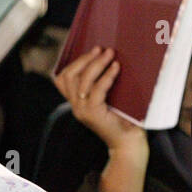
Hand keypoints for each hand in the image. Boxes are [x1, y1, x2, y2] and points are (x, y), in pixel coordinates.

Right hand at [52, 47, 148, 191]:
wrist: (129, 143)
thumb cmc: (124, 120)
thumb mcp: (110, 100)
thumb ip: (104, 86)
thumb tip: (111, 59)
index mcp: (76, 103)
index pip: (62, 79)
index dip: (74, 62)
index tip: (91, 50)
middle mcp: (75, 106)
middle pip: (69, 76)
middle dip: (84, 59)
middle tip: (101, 49)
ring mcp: (82, 111)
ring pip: (81, 81)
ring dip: (95, 64)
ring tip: (109, 54)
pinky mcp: (93, 114)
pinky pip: (96, 90)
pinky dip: (106, 76)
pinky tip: (116, 68)